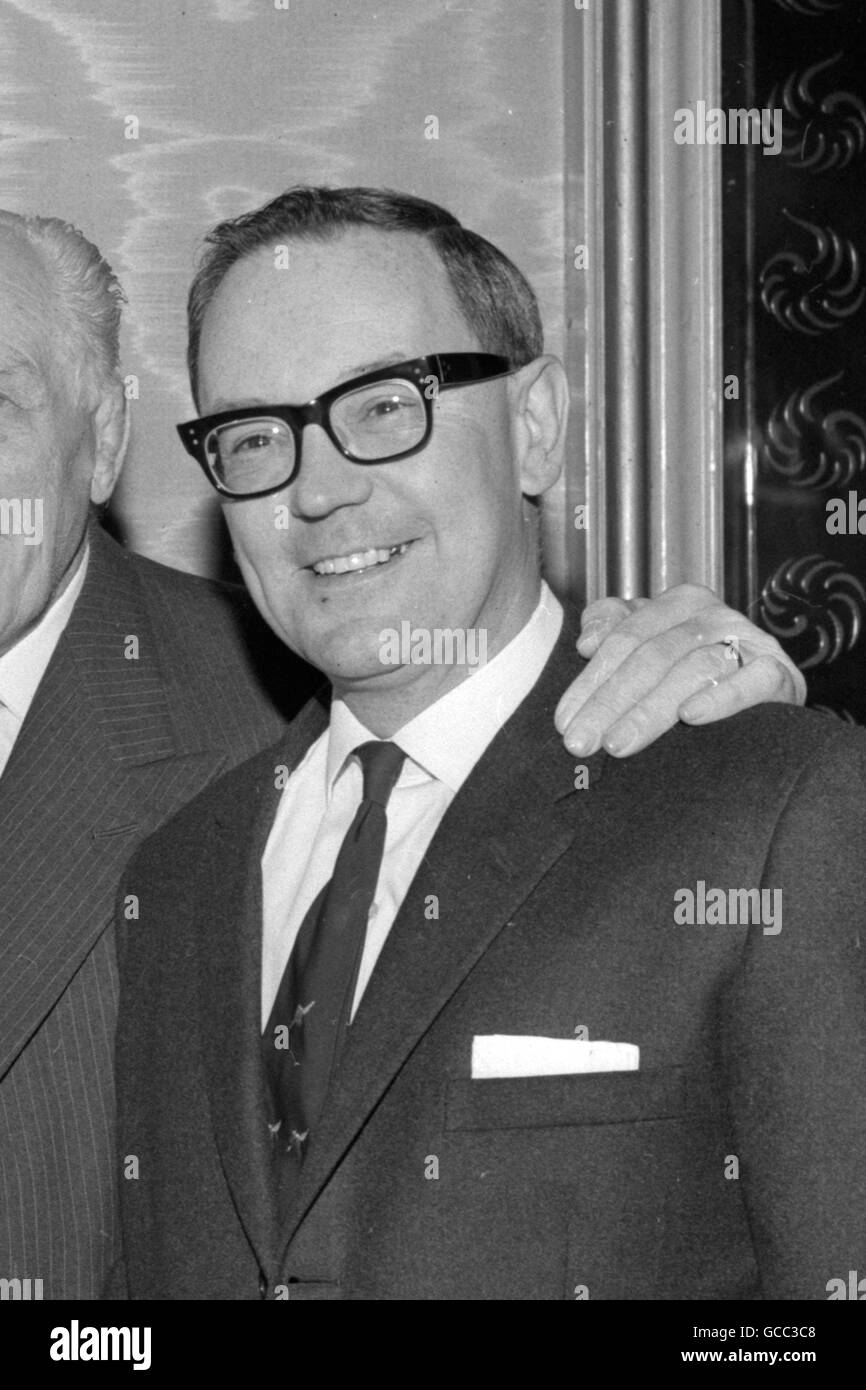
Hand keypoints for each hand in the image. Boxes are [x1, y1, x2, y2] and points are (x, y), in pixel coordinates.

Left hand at [554, 584, 806, 756]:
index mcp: (678, 603)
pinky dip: (721, 698)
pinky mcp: (779, 672)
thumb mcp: (649, 646)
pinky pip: (751, 682)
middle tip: (582, 744)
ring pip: (691, 671)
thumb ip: (613, 631)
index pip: (624, 639)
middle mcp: (713, 616)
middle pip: (651, 657)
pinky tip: (691, 717)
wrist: (764, 699)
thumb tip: (587, 641)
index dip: (590, 681)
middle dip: (610, 703)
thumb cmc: (691, 674)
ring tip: (618, 743)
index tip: (564, 723)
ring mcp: (749, 641)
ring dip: (650, 711)